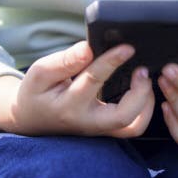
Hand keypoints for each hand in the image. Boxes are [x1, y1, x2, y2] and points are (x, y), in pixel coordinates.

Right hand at [0, 40, 154, 136]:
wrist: (30, 119)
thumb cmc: (36, 93)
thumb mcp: (39, 73)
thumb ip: (64, 61)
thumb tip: (87, 48)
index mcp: (69, 105)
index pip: (94, 80)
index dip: (112, 61)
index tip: (128, 47)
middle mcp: (87, 122)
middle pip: (123, 116)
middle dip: (140, 93)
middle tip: (142, 70)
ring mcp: (99, 130)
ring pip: (133, 126)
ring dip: (147, 104)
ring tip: (145, 79)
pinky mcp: (107, 130)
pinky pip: (133, 126)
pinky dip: (145, 109)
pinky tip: (143, 90)